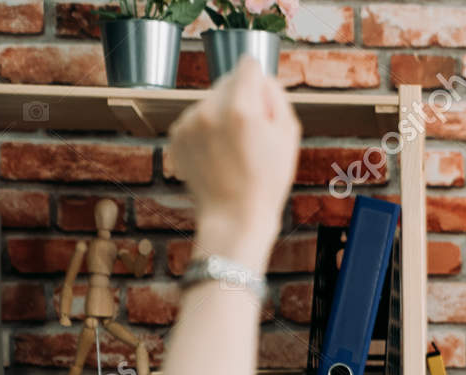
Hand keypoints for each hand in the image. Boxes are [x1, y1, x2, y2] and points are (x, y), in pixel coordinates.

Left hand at [168, 55, 300, 270]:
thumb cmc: (266, 183)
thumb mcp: (289, 139)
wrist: (233, 217)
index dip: (259, 79)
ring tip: (233, 150)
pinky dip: (206, 130)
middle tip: (251, 135)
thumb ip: (278, 99)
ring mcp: (189, 122)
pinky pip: (195, 118)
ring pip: (210, 100)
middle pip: (228, 81)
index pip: (248, 65)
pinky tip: (218, 156)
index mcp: (242, 109)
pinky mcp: (176, 135)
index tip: (263, 98)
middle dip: (241, 99)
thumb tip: (262, 78)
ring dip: (222, 115)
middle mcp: (210, 110)